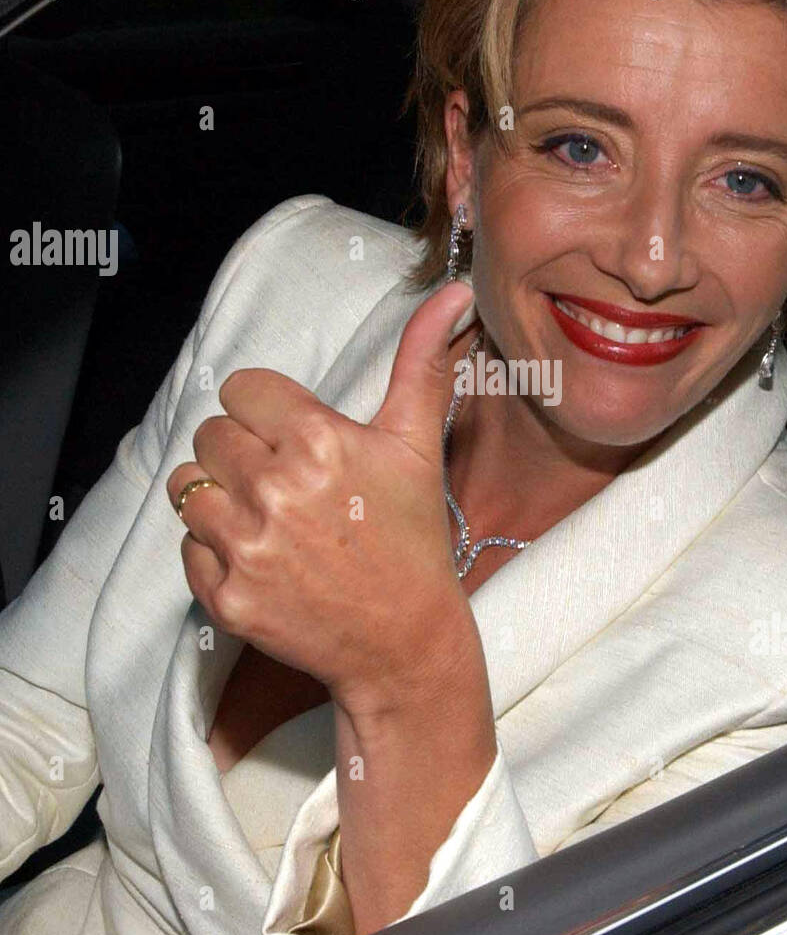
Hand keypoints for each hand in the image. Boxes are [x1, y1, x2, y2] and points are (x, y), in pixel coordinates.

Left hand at [166, 280, 484, 717]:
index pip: (241, 390)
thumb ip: (421, 362)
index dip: (267, 412)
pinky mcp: (226, 597)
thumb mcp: (416, 445)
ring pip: (186, 488)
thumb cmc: (410, 539)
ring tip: (264, 518)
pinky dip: (213, 553)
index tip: (294, 439)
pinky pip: (186, 548)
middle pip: (210, 435)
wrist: (404, 641)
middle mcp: (275, 490)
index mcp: (318, 441)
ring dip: (216, 498)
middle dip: (242, 454)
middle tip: (285, 484)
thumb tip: (452, 293)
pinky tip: (261, 560)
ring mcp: (247, 548)